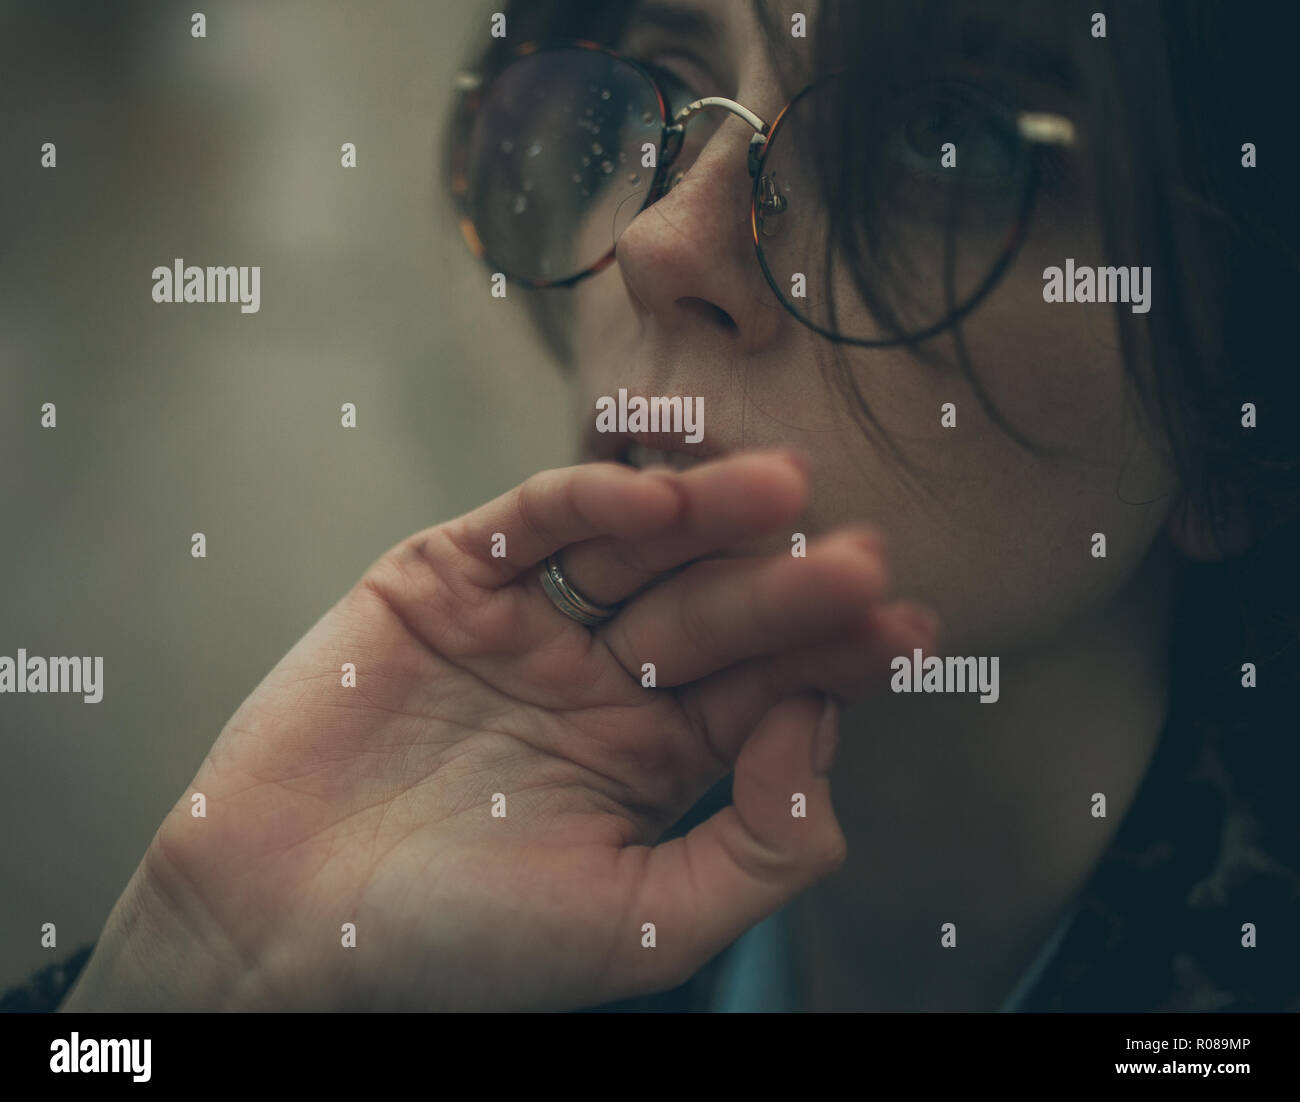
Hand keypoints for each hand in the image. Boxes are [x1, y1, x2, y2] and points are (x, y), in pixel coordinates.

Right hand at [61, 450, 936, 1010]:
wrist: (278, 922)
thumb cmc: (457, 943)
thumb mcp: (640, 924)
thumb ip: (759, 847)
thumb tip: (821, 733)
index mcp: (655, 755)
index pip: (766, 689)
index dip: (835, 660)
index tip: (908, 632)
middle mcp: (603, 677)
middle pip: (716, 613)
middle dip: (788, 586)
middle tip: (862, 554)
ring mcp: (532, 620)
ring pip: (639, 551)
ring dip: (709, 517)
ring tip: (785, 490)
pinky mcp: (452, 576)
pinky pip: (534, 523)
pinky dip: (592, 504)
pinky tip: (656, 499)